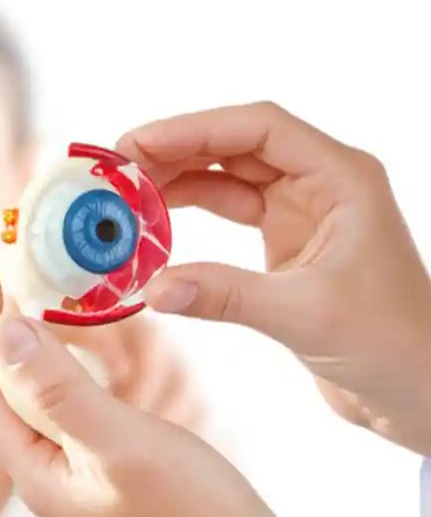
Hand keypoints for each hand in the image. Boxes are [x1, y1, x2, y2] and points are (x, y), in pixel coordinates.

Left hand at [0, 272, 286, 516]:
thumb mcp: (119, 445)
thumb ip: (59, 389)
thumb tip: (1, 332)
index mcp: (34, 470)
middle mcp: (47, 474)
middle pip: (10, 389)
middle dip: (5, 330)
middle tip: (11, 272)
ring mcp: (81, 475)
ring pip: (44, 397)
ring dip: (39, 347)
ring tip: (43, 298)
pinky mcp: (114, 474)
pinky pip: (76, 410)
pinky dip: (75, 370)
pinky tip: (88, 351)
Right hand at [117, 102, 430, 453]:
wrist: (419, 389)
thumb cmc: (391, 344)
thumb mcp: (304, 315)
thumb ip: (226, 297)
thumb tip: (153, 289)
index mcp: (342, 178)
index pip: (259, 127)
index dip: (194, 128)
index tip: (137, 145)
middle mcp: (323, 183)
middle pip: (236, 144)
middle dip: (175, 150)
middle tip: (116, 168)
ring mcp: (304, 210)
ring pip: (228, 175)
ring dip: (177, 179)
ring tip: (124, 192)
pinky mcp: (288, 240)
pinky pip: (229, 209)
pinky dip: (189, 211)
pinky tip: (153, 222)